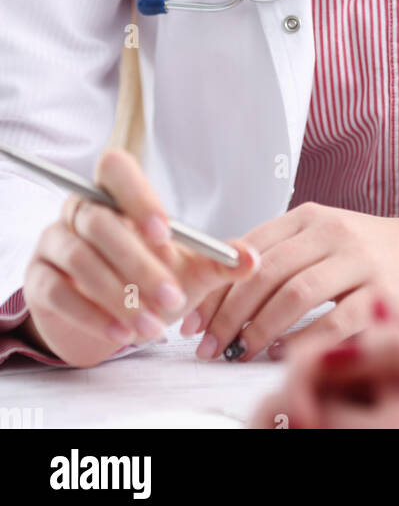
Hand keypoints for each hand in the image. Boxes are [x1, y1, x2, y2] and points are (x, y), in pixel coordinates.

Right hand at [21, 148, 259, 367]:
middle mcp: (79, 211)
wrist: (107, 317)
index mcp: (115, 195)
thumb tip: (252, 258)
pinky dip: (93, 315)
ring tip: (153, 328)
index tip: (166, 233)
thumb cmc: (148, 282)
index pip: (116, 169)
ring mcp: (54, 243)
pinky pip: (59, 292)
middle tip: (172, 299)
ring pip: (81, 259)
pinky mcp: (39, 281)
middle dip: (139, 264)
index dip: (138, 196)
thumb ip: (218, 262)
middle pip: (101, 223)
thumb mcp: (186, 271)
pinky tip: (122, 335)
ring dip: (120, 296)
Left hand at [184, 202, 398, 362]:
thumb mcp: (327, 239)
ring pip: (293, 296)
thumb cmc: (376, 252)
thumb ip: (282, 255)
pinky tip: (288, 358)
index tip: (192, 318)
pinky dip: (305, 344)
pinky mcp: (382, 292)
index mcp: (309, 217)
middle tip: (209, 345)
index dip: (213, 286)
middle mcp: (332, 232)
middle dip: (227, 314)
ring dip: (258, 331)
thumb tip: (219, 290)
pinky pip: (334, 323)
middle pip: (263, 273)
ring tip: (240, 354)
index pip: (246, 248)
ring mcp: (358, 261)